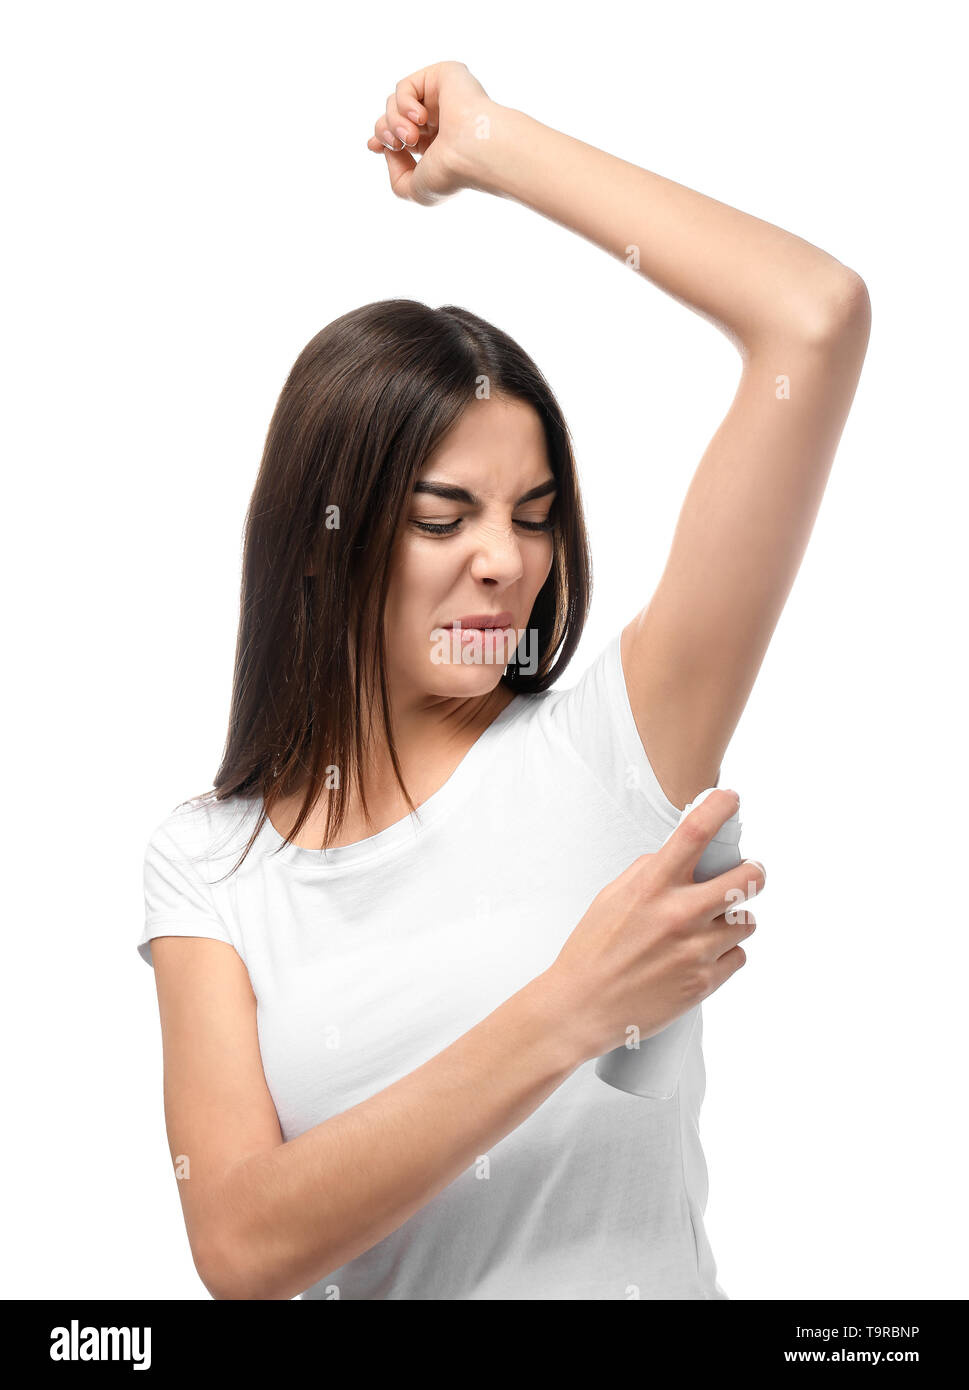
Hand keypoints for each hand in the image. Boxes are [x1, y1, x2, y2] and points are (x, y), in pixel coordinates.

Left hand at [365, 60, 495, 205]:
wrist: (471, 152)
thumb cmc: (450, 174)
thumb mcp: (414, 189)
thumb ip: (397, 177)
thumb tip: (390, 148)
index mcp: (438, 144)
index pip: (402, 134)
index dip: (383, 137)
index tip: (373, 146)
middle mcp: (441, 119)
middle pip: (393, 116)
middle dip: (385, 131)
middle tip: (397, 143)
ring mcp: (442, 97)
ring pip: (395, 102)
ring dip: (394, 123)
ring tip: (410, 137)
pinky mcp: (444, 75)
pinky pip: (404, 86)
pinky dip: (404, 104)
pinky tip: (420, 118)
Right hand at [540, 789, 764, 1061]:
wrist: (581, 1008)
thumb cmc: (591, 950)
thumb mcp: (611, 897)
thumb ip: (647, 872)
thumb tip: (678, 854)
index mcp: (651, 887)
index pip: (694, 833)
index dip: (718, 807)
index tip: (729, 797)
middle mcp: (679, 915)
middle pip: (749, 879)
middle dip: (755, 872)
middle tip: (749, 874)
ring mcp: (696, 951)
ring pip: (747, 922)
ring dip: (734, 920)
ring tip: (708, 928)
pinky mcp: (704, 983)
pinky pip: (737, 957)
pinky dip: (725, 954)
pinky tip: (700, 957)